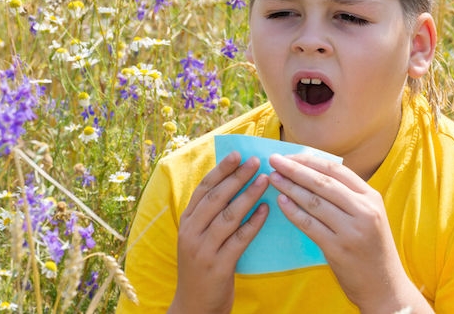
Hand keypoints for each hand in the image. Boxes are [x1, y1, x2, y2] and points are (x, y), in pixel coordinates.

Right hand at [169, 151, 268, 313]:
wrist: (195, 306)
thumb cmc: (203, 265)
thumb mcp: (199, 237)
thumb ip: (211, 213)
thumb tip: (235, 182)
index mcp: (186, 222)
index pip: (203, 189)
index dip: (220, 170)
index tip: (237, 153)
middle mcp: (191, 233)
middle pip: (216, 198)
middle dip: (237, 177)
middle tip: (256, 161)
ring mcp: (203, 250)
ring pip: (228, 216)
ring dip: (248, 195)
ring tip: (266, 180)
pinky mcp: (219, 266)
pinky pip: (239, 239)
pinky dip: (254, 223)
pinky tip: (267, 210)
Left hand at [268, 153, 432, 312]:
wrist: (384, 286)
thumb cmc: (371, 248)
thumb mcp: (369, 215)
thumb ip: (348, 196)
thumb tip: (313, 172)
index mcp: (371, 197)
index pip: (336, 170)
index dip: (309, 160)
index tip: (289, 155)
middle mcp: (364, 210)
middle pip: (323, 182)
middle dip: (295, 169)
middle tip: (274, 160)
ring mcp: (352, 230)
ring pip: (314, 201)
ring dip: (290, 187)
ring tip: (273, 178)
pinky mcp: (339, 249)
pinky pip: (310, 225)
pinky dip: (293, 211)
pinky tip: (281, 201)